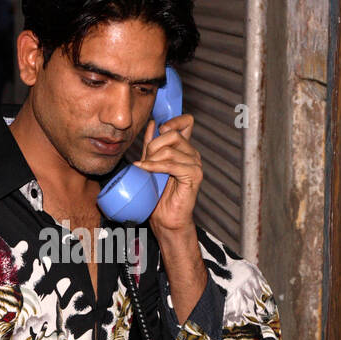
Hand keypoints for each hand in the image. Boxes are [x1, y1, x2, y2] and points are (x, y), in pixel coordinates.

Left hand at [137, 114, 200, 236]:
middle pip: (173, 134)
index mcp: (184, 148)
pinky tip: (145, 170)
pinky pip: (171, 164)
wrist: (165, 218)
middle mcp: (192, 154)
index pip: (186, 121)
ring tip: (145, 169)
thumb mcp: (151, 163)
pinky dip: (155, 166)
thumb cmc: (159, 194)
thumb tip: (151, 124)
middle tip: (145, 159)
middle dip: (154, 145)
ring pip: (170, 149)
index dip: (173, 121)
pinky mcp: (194, 175)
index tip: (158, 129)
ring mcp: (195, 164)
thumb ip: (152, 144)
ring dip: (152, 158)